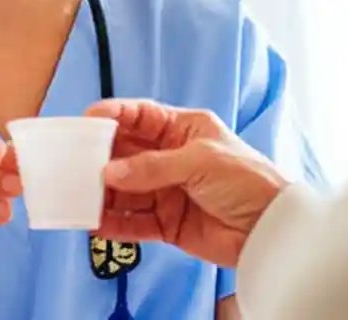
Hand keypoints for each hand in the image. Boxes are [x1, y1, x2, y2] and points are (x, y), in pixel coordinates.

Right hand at [85, 99, 288, 266]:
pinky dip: (114, 224)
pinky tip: (95, 224)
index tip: (86, 120)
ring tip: (79, 198)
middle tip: (74, 165)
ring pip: (125, 191)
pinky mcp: (168, 224)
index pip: (141, 117)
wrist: (273, 229)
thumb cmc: (249, 181)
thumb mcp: (201, 161)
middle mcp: (171, 158)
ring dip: (103, 195)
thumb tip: (109, 173)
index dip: (113, 116)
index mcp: (184, 130)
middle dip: (100, 159)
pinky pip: (133, 223)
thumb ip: (152, 167)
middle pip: (126, 155)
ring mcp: (168, 192)